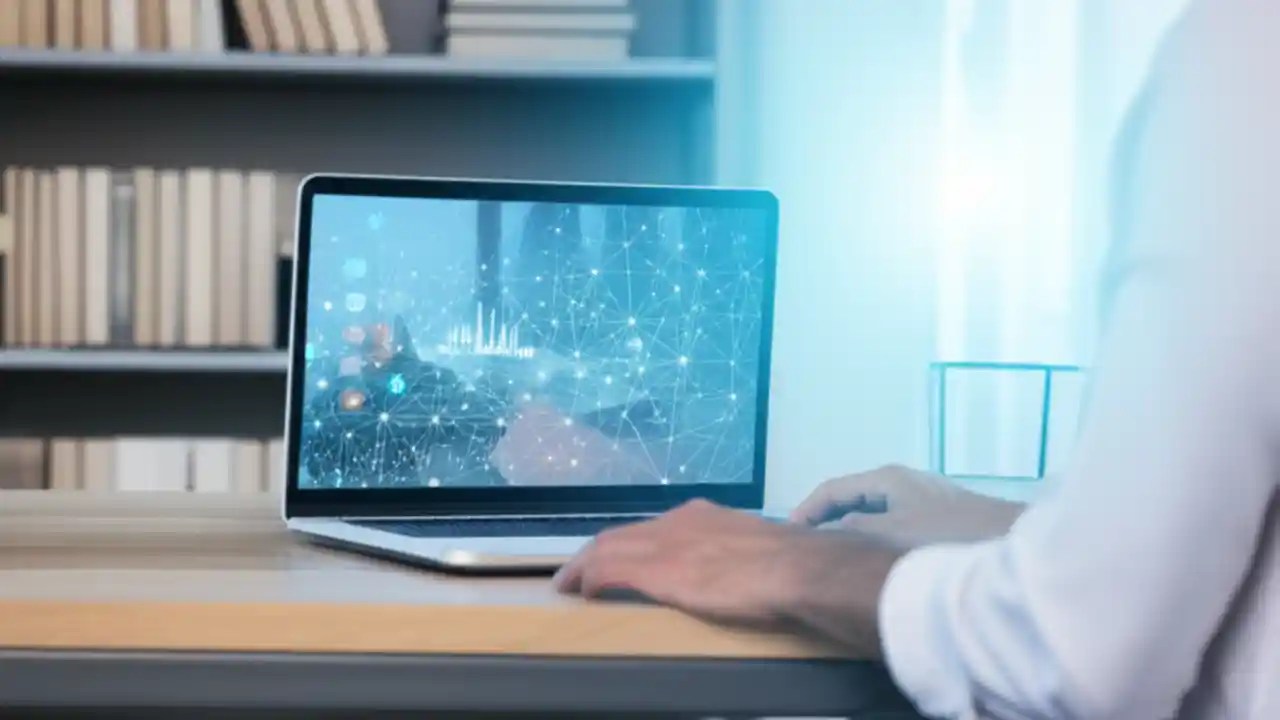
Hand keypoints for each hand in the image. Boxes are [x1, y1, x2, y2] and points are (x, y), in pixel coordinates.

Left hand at [554, 499, 901, 655]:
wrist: (794, 568)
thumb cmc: (789, 564)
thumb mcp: (758, 546)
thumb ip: (740, 552)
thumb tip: (747, 567)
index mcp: (703, 517)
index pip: (652, 527)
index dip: (629, 543)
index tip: (617, 556)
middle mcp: (677, 522)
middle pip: (622, 534)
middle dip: (598, 552)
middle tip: (579, 571)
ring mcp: (665, 543)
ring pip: (608, 547)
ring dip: (585, 565)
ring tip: (569, 582)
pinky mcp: (656, 569)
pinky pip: (609, 570)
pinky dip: (591, 578)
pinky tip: (581, 592)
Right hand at [790, 464, 1024, 546]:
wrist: (1013, 543)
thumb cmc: (947, 535)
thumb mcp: (890, 534)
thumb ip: (853, 532)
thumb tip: (826, 533)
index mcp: (886, 478)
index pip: (831, 489)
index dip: (805, 511)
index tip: (787, 535)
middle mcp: (901, 483)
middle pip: (851, 499)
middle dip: (825, 521)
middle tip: (806, 549)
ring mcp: (921, 500)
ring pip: (872, 514)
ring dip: (851, 533)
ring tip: (834, 558)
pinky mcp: (938, 519)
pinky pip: (891, 525)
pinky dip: (874, 539)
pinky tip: (874, 562)